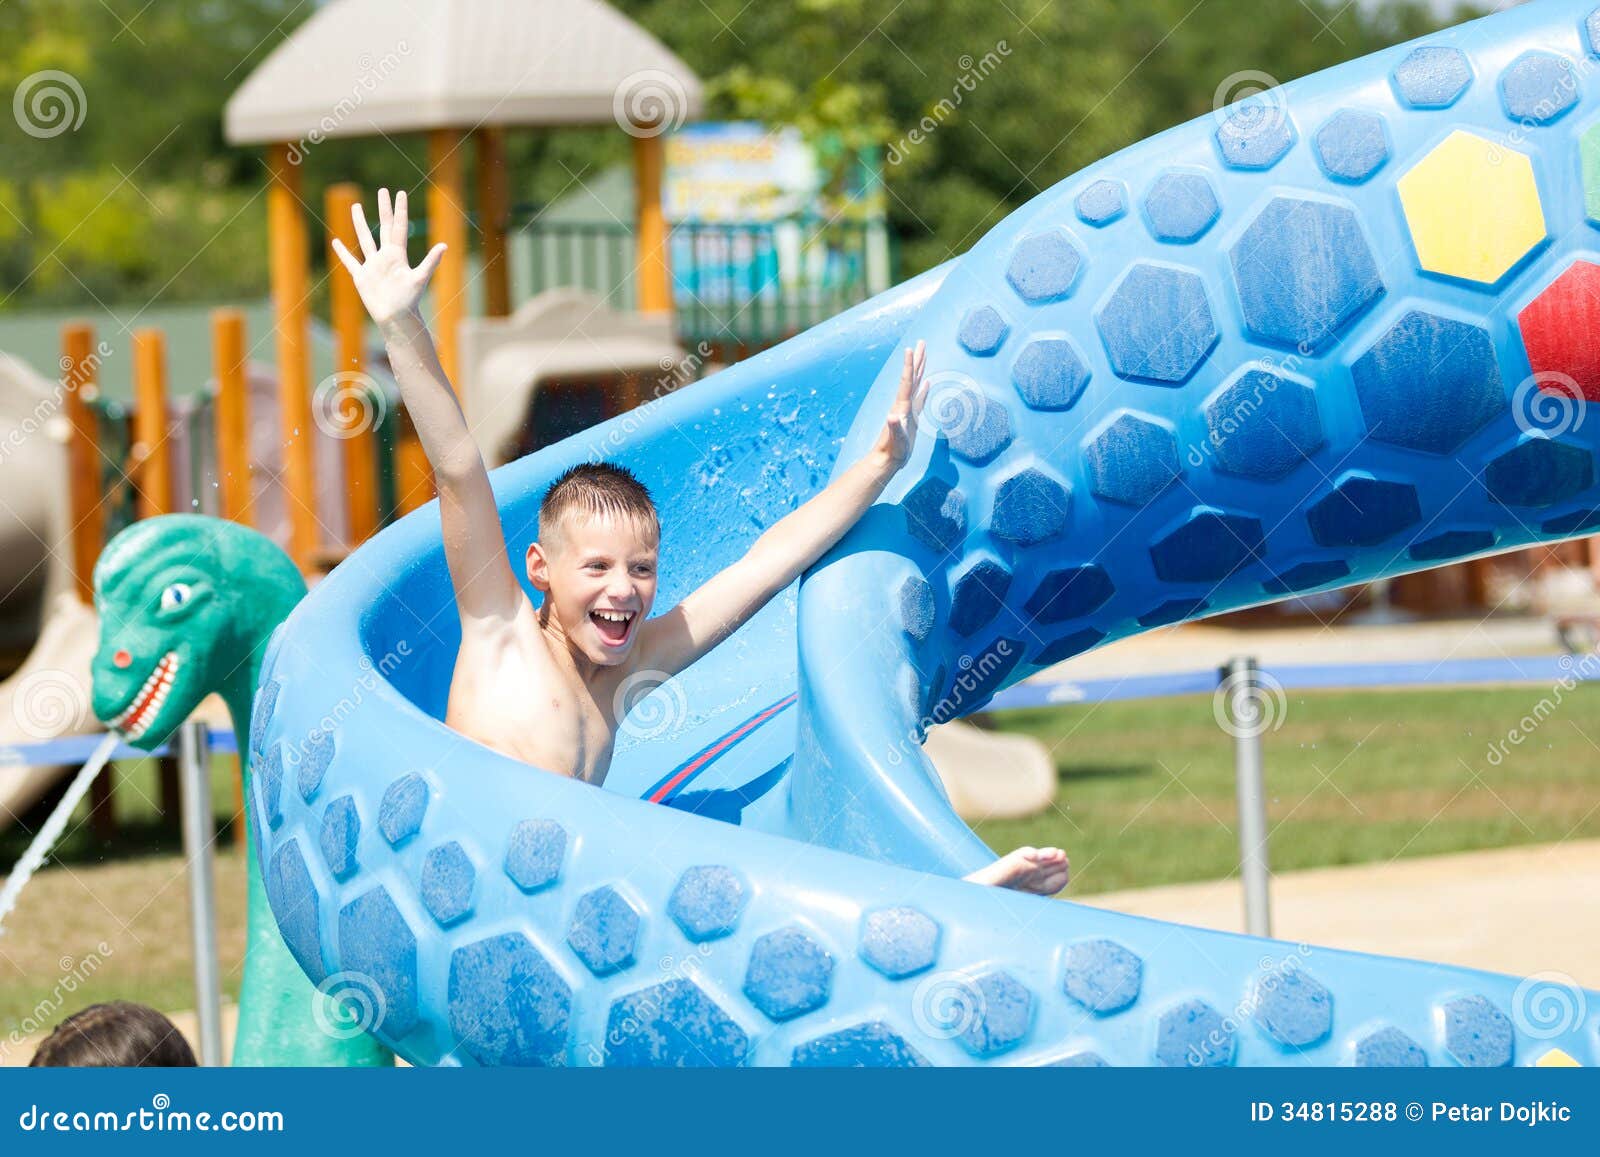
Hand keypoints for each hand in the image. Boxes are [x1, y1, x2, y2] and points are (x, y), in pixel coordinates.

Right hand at [330, 187, 446, 329]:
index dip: (399, 210)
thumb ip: (431, 261)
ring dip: (360, 223)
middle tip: (382, 191)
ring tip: (356, 206)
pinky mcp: (361, 277)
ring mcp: (373, 265)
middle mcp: (386, 257)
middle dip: (383, 209)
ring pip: (365, 239)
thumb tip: (444, 245)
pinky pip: (350, 261)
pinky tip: (336, 242)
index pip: (398, 226)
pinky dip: (342, 253)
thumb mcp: (420, 278)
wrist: (396, 318)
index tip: (400, 193)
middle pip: (383, 226)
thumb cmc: (409, 301)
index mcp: (398, 254)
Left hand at [871, 340, 927, 469]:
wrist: (887, 459)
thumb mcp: (896, 440)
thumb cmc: (893, 451)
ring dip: (920, 368)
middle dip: (917, 359)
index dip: (909, 365)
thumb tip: (891, 417)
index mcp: (902, 406)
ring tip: (924, 354)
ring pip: (916, 383)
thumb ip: (894, 428)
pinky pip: (919, 398)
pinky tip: (927, 382)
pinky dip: (923, 388)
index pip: (906, 382)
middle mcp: (904, 404)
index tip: (910, 348)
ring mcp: (908, 410)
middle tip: (921, 342)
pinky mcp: (911, 417)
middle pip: (912, 377)